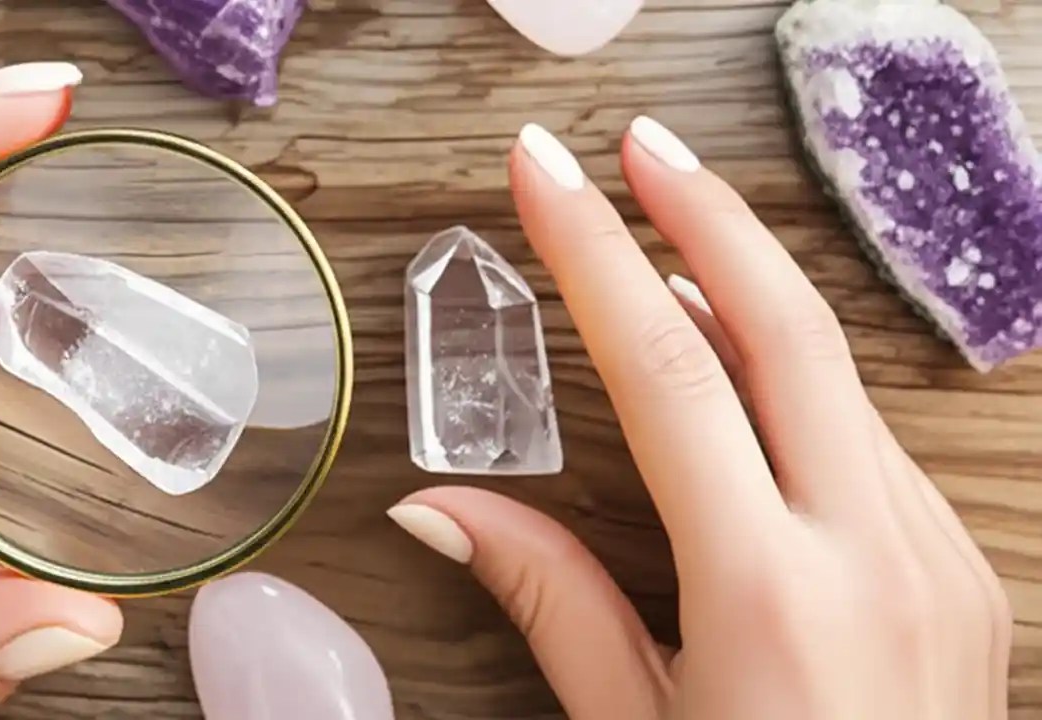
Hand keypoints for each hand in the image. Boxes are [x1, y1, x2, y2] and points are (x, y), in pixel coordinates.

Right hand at [388, 118, 1011, 718]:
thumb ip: (545, 597)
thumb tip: (440, 512)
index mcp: (770, 591)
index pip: (662, 372)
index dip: (590, 254)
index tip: (543, 177)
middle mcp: (871, 550)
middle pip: (783, 324)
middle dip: (704, 212)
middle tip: (634, 145)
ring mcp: (930, 549)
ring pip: (830, 372)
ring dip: (744, 292)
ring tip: (662, 248)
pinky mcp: (953, 560)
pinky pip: (860, 432)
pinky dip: (788, 377)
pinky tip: (735, 371)